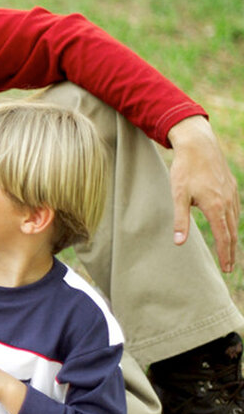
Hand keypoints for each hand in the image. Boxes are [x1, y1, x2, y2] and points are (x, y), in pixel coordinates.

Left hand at [168, 115, 238, 272]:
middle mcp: (227, 202)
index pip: (223, 236)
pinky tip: (229, 225)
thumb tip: (179, 243)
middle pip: (232, 232)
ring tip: (229, 250)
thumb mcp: (178, 196)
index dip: (225, 254)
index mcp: (215, 206)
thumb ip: (180, 221)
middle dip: (231, 251)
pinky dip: (233, 221)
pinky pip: (235, 209)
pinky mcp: (231, 186)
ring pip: (235, 220)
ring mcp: (231, 193)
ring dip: (233, 237)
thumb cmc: (185, 170)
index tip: (226, 268)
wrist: (199, 145)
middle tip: (229, 267)